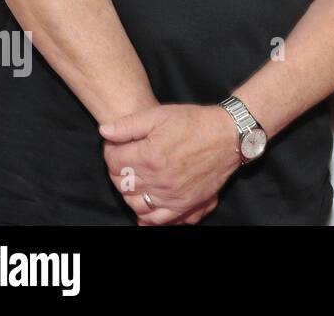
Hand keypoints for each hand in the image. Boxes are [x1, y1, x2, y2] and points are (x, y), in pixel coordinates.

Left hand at [101, 103, 241, 225]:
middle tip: (127, 159)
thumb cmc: (196, 122)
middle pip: (121, 183)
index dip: (111, 151)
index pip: (114, 161)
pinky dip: (146, 216)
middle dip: (118, 170)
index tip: (117, 145)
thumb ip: (129, 125)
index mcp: (150, 156)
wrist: (228, 135)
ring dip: (129, 192)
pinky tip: (145, 206)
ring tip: (136, 179)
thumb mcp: (161, 114)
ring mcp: (171, 194)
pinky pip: (158, 219)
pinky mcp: (184, 203)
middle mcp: (158, 179)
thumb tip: (105, 133)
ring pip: (134, 202)